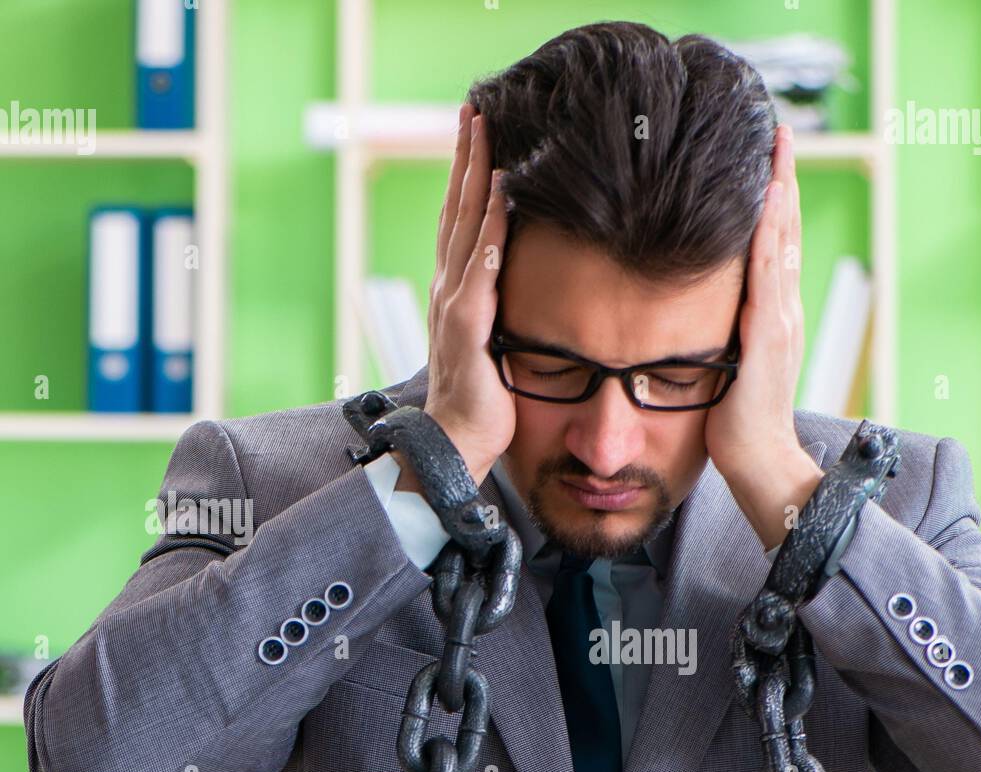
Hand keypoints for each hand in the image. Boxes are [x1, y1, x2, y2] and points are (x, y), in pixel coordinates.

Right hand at [397, 103, 513, 492]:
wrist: (455, 443)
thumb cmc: (480, 402)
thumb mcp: (492, 344)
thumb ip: (500, 311)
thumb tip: (521, 288)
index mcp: (455, 291)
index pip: (462, 221)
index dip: (468, 175)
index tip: (478, 132)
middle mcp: (449, 289)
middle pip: (458, 210)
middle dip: (467, 158)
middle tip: (476, 108)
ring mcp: (454, 306)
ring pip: (465, 229)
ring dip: (475, 179)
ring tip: (485, 134)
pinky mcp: (466, 329)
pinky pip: (480, 273)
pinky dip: (490, 235)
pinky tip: (501, 201)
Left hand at [703, 125, 820, 548]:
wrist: (756, 462)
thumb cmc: (734, 424)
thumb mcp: (725, 367)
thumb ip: (722, 335)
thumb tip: (698, 314)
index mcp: (771, 316)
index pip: (772, 247)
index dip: (772, 202)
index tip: (767, 160)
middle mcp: (783, 310)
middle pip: (784, 232)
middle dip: (783, 180)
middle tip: (778, 131)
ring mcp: (780, 321)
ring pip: (781, 243)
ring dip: (780, 194)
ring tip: (777, 148)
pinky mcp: (769, 336)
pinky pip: (768, 275)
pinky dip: (768, 236)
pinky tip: (765, 203)